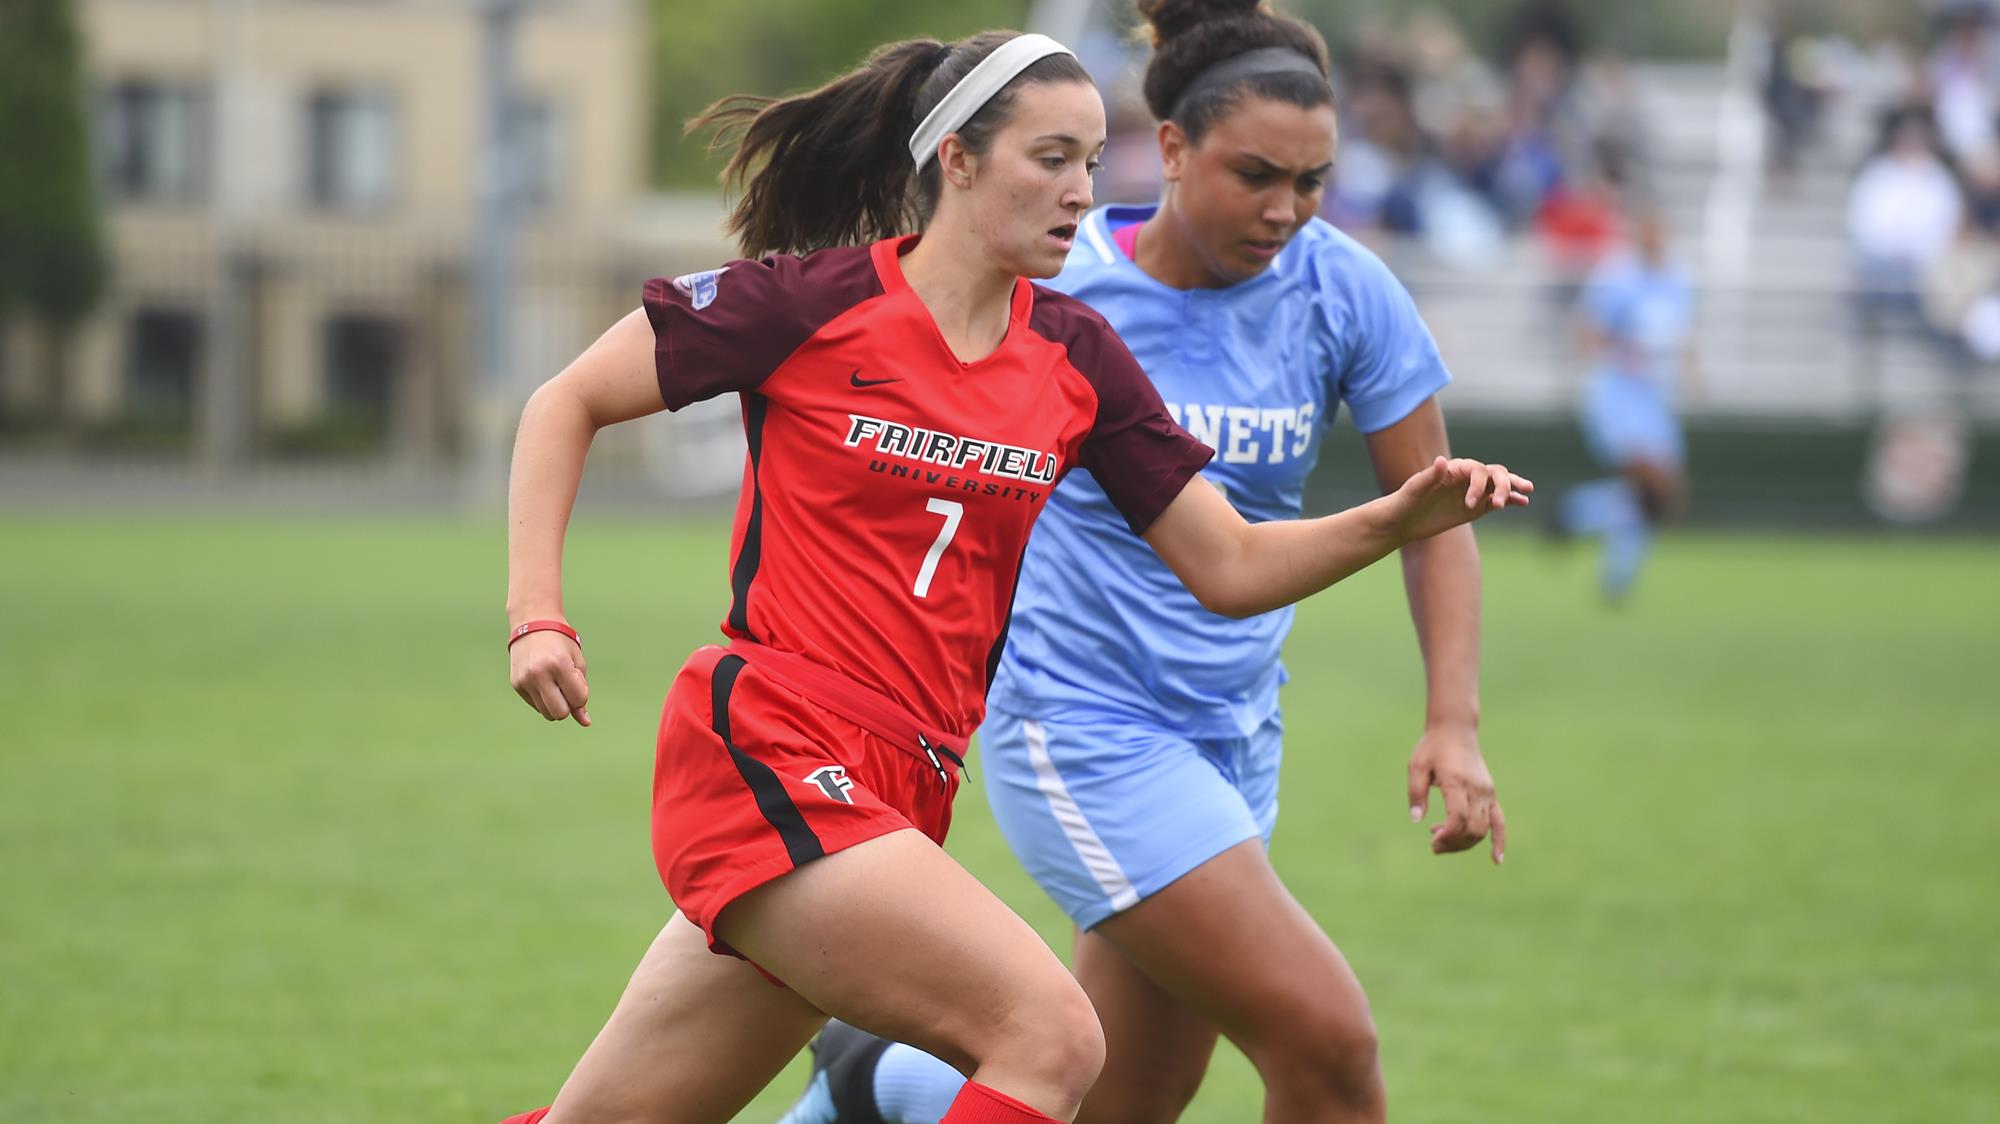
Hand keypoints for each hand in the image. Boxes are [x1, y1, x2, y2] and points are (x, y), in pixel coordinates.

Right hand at [509, 629, 591, 725]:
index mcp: (559, 664)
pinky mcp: (516, 684)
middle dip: (568, 706)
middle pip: (560, 713)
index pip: (578, 699)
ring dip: (556, 705)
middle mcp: (539, 673)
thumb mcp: (577, 662)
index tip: (576, 680)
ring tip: (555, 684)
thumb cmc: (561, 643)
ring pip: (547, 713)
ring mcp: (525, 680)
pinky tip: (543, 681)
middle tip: (566, 688)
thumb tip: (585, 722)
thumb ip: (582, 692)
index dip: (581, 695)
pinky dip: (543, 699)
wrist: (533, 623)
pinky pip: (536, 706)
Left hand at [1387, 456, 1532, 544]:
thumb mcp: (1414, 489)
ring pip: (1500, 484)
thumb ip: (1430, 476)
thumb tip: (1443, 460)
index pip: (1478, 470)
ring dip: (1513, 487)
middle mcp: (1467, 478)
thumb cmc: (1405, 501)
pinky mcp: (1477, 507)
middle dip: (1503, 485)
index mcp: (1455, 469)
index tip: (1469, 505)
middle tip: (1500, 503)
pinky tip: (1523, 502)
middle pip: (1495, 474)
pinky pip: (1497, 501)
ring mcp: (1474, 492)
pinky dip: (1511, 500)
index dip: (1479, 485)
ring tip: (1527, 492)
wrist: (1402, 521)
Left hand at [1407, 724, 1504, 863]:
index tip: (1432, 838)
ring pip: (1483, 829)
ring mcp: (1487, 793)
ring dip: (1464, 843)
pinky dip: (1499, 840)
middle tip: (1432, 844)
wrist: (1456, 731)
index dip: (1447, 834)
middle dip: (1453, 843)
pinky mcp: (1491, 794)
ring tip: (1441, 841)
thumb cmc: (1433, 747)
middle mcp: (1477, 789)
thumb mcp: (1417, 765)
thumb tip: (1416, 820)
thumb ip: (1416, 792)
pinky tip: (1496, 860)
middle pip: (1472, 828)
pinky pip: (1500, 822)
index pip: (1459, 817)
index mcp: (1457, 781)